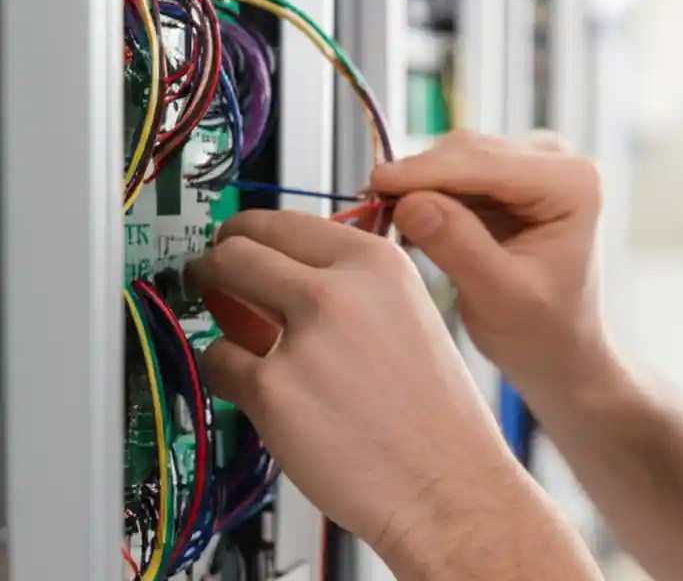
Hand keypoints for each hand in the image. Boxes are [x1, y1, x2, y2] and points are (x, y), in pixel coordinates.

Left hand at [187, 210, 518, 569]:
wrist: (448, 484)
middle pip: (239, 246)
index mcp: (380, 264)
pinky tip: (258, 391)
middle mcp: (341, 290)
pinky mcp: (273, 390)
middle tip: (212, 278)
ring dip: (216, 315)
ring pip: (217, 296)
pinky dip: (226, 374)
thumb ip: (345, 289)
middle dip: (216, 261)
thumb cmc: (435, 416)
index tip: (235, 242)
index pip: (286, 221)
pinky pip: (216, 362)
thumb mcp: (406, 319)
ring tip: (240, 341)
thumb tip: (271, 273)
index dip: (250, 231)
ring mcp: (303, 338)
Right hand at [370, 130, 608, 393]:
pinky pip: (457, 170)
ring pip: (457, 156)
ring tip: (391, 223)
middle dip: (419, 179)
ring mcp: (535, 162)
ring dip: (420, 185)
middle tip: (373, 211)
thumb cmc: (543, 331)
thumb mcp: (501, 297)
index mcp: (573, 182)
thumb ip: (459, 247)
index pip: (486, 164)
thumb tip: (409, 202)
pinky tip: (412, 223)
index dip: (425, 171)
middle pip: (469, 152)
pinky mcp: (511, 174)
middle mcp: (559, 159)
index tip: (375, 183)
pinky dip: (429, 193)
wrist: (560, 349)